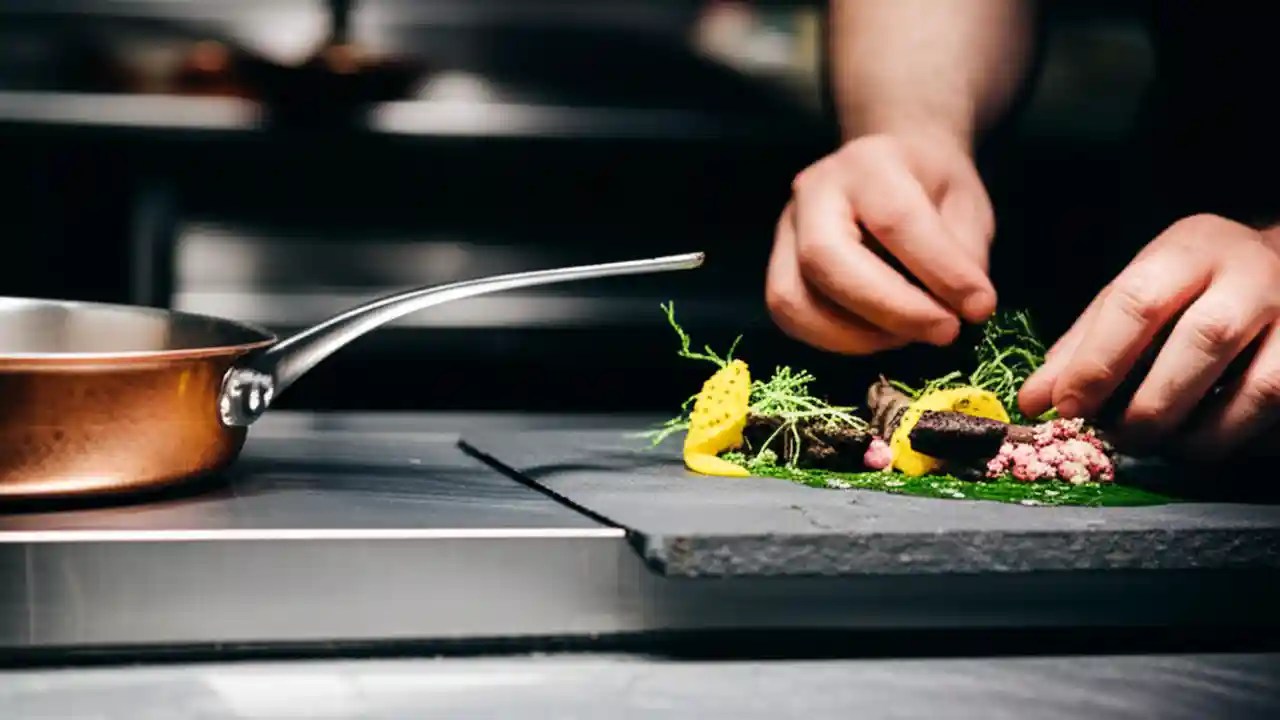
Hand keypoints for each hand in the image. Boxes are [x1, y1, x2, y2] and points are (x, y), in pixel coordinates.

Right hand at [765, 128, 998, 354]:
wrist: (888, 165)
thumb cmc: (931, 186)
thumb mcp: (966, 204)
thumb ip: (965, 253)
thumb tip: (963, 309)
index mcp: (868, 162)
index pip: (896, 220)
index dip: (940, 271)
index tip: (980, 306)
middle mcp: (813, 191)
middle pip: (826, 258)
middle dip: (890, 308)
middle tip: (944, 331)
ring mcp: (785, 230)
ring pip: (795, 298)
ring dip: (858, 334)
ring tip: (910, 334)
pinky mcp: (776, 265)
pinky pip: (791, 317)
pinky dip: (836, 340)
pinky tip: (878, 334)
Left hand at [1019, 214, 1279, 456]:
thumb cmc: (1190, 286)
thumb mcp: (1133, 294)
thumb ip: (1082, 346)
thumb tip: (1034, 401)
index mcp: (1190, 250)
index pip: (1137, 302)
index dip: (1098, 362)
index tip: (1069, 407)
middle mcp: (1252, 274)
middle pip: (1205, 341)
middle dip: (1153, 404)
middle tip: (1120, 438)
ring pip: (1261, 386)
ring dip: (1205, 433)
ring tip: (1165, 447)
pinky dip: (1247, 440)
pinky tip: (1212, 444)